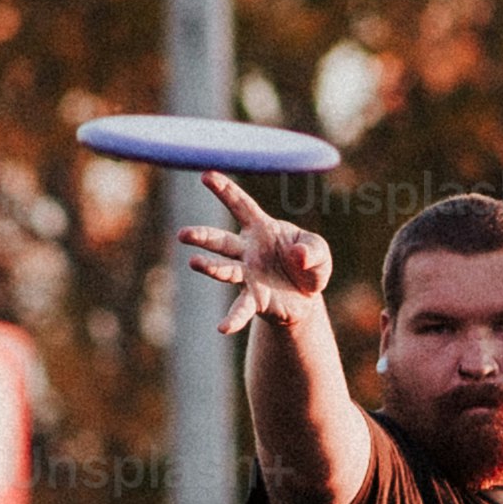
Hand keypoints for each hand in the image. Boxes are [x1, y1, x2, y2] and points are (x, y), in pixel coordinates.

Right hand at [175, 170, 335, 340]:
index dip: (225, 190)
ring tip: (195, 263)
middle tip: (183, 234)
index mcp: (262, 228)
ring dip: (211, 267)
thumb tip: (298, 256)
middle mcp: (247, 250)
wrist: (306, 297)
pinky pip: (241, 308)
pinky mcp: (254, 298)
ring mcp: (248, 275)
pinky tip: (223, 328)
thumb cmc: (308, 264)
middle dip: (202, 236)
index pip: (241, 206)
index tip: (206, 175)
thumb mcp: (319, 252)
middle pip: (221, 241)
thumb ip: (313, 249)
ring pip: (225, 269)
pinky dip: (233, 318)